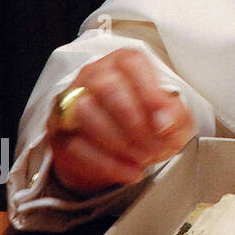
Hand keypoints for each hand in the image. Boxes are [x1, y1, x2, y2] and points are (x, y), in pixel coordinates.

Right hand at [47, 49, 194, 193]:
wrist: (120, 149)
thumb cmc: (148, 120)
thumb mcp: (172, 115)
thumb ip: (175, 114)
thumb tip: (165, 121)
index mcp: (124, 62)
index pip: (133, 64)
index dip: (150, 93)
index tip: (165, 121)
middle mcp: (93, 75)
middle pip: (108, 88)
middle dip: (136, 123)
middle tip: (156, 146)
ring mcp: (71, 102)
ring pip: (87, 114)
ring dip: (121, 143)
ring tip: (144, 159)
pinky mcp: (59, 132)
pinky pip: (76, 147)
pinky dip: (108, 165)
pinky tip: (131, 172)